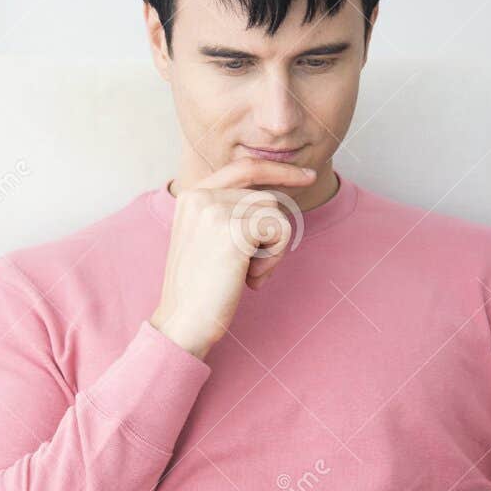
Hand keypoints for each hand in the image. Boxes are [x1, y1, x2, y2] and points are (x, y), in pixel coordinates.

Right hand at [148, 158, 316, 358]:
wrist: (183, 322)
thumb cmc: (200, 289)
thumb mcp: (207, 239)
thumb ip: (228, 211)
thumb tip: (276, 195)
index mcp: (190, 195)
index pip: (243, 168)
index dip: (278, 170)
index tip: (306, 176)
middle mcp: (200, 195)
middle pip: (266, 196)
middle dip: (269, 233)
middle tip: (249, 267)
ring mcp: (215, 210)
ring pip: (275, 213)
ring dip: (272, 248)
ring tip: (246, 272)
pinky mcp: (233, 229)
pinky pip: (279, 229)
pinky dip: (274, 257)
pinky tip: (249, 278)